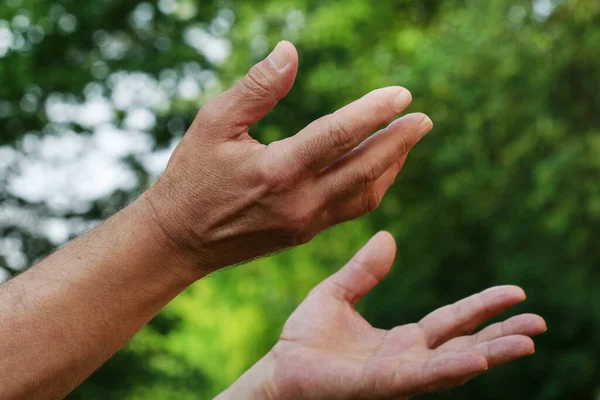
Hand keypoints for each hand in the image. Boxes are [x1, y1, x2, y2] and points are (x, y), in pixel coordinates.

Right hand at [143, 41, 432, 272]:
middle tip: (424, 119)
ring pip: (365, 195)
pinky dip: (371, 185)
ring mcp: (305, 223)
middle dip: (400, 142)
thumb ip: (256, 88)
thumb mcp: (213, 123)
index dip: (374, 111)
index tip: (402, 94)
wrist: (180, 240)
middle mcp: (299, 202)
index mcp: (277, 171)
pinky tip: (377, 168)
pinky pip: (351, 208)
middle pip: (366, 169)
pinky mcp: (304, 234)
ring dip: (391, 166)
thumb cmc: (192, 176)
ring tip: (407, 140)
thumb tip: (290, 51)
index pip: (339, 135)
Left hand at [220, 232, 546, 398]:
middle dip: (501, 335)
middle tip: (538, 323)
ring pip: (452, 365)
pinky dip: (451, 368)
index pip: (452, 321)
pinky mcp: (380, 386)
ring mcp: (397, 377)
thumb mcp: (337, 295)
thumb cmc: (304, 341)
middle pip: (464, 344)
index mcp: (401, 340)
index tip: (515, 293)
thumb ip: (364, 271)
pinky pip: (421, 378)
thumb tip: (388, 238)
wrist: (278, 371)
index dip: (482, 307)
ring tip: (526, 342)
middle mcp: (407, 360)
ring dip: (490, 354)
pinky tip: (478, 358)